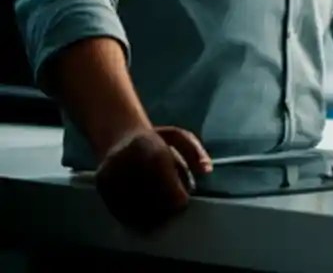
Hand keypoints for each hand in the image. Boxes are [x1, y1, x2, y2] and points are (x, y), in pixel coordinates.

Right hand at [94, 126, 211, 233]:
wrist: (116, 134)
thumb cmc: (155, 139)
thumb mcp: (178, 137)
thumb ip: (195, 152)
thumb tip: (207, 170)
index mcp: (149, 146)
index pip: (165, 180)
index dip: (177, 196)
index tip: (183, 201)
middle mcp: (127, 160)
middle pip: (150, 196)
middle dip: (165, 209)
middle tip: (173, 214)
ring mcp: (112, 173)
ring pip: (133, 206)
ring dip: (149, 218)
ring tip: (160, 220)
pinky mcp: (102, 185)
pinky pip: (118, 209)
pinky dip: (132, 219)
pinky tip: (143, 220)